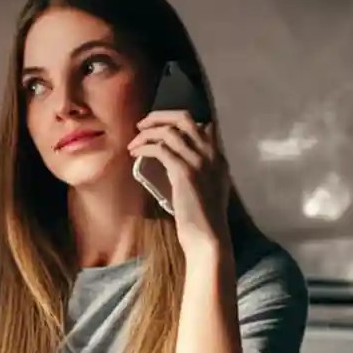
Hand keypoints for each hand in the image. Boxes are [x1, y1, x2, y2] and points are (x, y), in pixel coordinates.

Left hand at [128, 110, 231, 260]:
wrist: (208, 236)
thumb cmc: (204, 217)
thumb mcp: (209, 186)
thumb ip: (201, 168)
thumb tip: (178, 158)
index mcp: (219, 155)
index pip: (199, 123)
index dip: (176, 121)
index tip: (159, 127)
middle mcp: (211, 152)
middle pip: (184, 118)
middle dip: (159, 116)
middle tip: (142, 124)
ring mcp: (199, 160)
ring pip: (169, 131)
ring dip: (147, 133)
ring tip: (133, 142)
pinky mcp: (184, 172)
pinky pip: (160, 149)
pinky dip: (144, 147)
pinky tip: (135, 153)